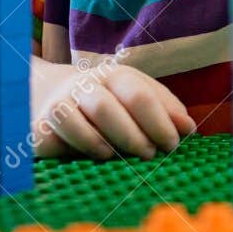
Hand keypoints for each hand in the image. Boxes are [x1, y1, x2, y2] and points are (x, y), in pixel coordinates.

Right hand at [31, 58, 195, 159]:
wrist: (46, 99)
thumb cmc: (105, 106)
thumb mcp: (135, 102)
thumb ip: (163, 111)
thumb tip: (189, 128)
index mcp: (116, 77)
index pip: (141, 94)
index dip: (161, 121)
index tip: (174, 143)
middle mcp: (88, 84)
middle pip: (117, 104)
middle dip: (140, 132)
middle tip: (152, 154)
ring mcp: (63, 101)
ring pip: (94, 113)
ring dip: (118, 138)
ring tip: (131, 155)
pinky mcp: (43, 121)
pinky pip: (65, 132)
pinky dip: (88, 144)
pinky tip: (102, 154)